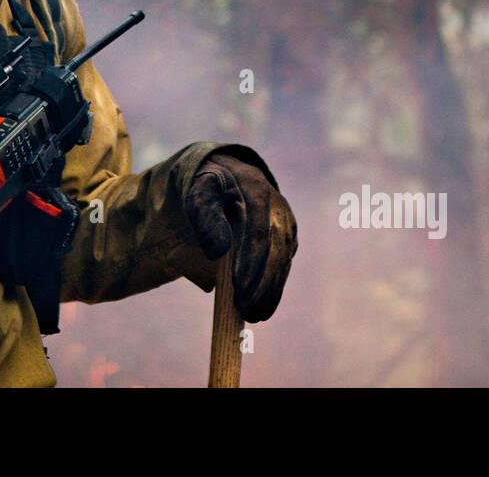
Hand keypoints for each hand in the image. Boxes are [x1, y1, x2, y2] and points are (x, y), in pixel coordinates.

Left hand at [185, 151, 296, 321]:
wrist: (230, 173)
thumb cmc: (210, 185)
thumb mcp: (199, 191)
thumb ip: (205, 214)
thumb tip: (218, 251)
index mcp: (257, 192)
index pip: (258, 233)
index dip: (251, 263)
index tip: (239, 288)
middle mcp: (278, 208)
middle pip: (275, 251)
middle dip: (261, 283)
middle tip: (244, 309)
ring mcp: (286, 222)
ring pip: (283, 260)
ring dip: (270, 291)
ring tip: (253, 315)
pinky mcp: (288, 236)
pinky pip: (284, 264)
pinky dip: (274, 287)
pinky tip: (263, 307)